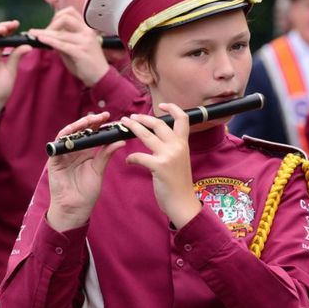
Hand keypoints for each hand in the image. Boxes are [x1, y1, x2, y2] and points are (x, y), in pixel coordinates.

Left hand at [28, 7, 108, 86]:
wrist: (101, 77)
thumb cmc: (87, 64)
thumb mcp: (75, 49)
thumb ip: (64, 41)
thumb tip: (48, 36)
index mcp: (86, 28)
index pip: (70, 12)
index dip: (56, 16)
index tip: (49, 26)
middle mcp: (86, 31)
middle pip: (65, 18)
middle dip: (50, 24)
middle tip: (41, 33)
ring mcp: (84, 41)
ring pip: (61, 32)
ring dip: (45, 33)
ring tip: (33, 35)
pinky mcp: (80, 52)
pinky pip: (62, 44)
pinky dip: (49, 41)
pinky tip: (41, 40)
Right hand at [46, 112, 124, 231]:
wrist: (76, 207)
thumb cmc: (87, 192)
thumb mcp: (99, 170)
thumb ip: (106, 155)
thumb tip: (120, 141)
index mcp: (86, 152)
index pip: (92, 134)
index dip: (98, 125)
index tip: (108, 117)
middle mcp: (74, 151)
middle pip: (80, 131)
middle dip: (89, 122)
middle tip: (101, 116)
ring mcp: (64, 154)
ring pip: (68, 135)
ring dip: (77, 126)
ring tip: (88, 122)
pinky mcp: (54, 160)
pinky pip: (57, 145)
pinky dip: (63, 137)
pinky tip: (72, 132)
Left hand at [123, 103, 199, 228]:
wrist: (183, 203)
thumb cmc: (179, 183)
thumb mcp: (180, 160)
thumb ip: (172, 147)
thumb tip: (158, 138)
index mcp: (184, 144)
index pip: (182, 119)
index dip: (173, 108)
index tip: (162, 104)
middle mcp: (178, 146)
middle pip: (158, 124)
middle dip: (142, 118)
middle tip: (130, 117)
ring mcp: (169, 156)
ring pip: (147, 135)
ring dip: (133, 128)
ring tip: (124, 124)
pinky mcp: (159, 167)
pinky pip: (139, 156)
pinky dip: (131, 158)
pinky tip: (128, 161)